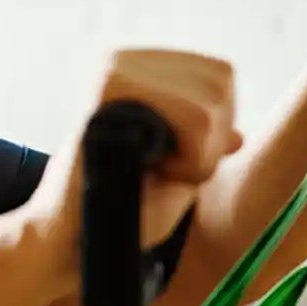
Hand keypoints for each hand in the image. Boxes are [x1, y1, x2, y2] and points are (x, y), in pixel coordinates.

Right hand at [22, 49, 242, 292]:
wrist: (68, 241)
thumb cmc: (117, 212)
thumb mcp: (171, 175)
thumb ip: (201, 151)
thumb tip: (238, 137)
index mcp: (135, 71)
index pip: (219, 75)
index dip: (220, 125)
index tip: (181, 162)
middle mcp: (123, 65)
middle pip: (220, 84)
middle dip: (211, 143)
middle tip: (170, 171)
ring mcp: (114, 82)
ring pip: (209, 107)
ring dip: (198, 156)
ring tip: (159, 173)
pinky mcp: (111, 107)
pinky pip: (194, 121)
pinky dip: (192, 160)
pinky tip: (159, 173)